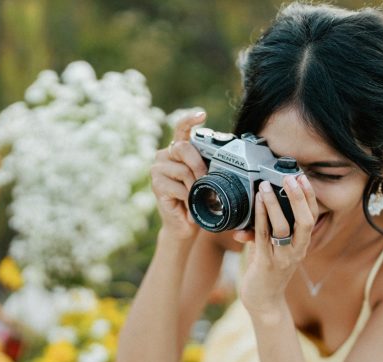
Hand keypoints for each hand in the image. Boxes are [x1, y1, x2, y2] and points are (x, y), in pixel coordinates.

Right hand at [151, 111, 206, 239]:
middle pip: (184, 148)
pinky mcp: (156, 185)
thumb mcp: (207, 180)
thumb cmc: (198, 201)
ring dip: (196, 186)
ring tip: (198, 197)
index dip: (190, 120)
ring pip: (183, 169)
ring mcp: (158, 169)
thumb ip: (209, 165)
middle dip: (200, 164)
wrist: (186, 226)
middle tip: (207, 180)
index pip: (181, 129)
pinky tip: (188, 204)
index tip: (202, 115)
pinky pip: (179, 186)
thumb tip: (226, 156)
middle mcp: (165, 155)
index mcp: (178, 151)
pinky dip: (189, 197)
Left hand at [234, 174, 317, 311]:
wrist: (263, 301)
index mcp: (301, 245)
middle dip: (299, 198)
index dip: (309, 197)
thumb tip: (256, 205)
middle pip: (305, 221)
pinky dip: (260, 218)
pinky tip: (256, 205)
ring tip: (265, 187)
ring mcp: (283, 258)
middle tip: (290, 178)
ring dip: (274, 205)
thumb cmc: (266, 271)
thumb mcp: (270, 246)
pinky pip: (264, 237)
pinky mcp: (266, 264)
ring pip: (283, 227)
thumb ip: (265, 228)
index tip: (303, 178)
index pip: (311, 217)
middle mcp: (296, 251)